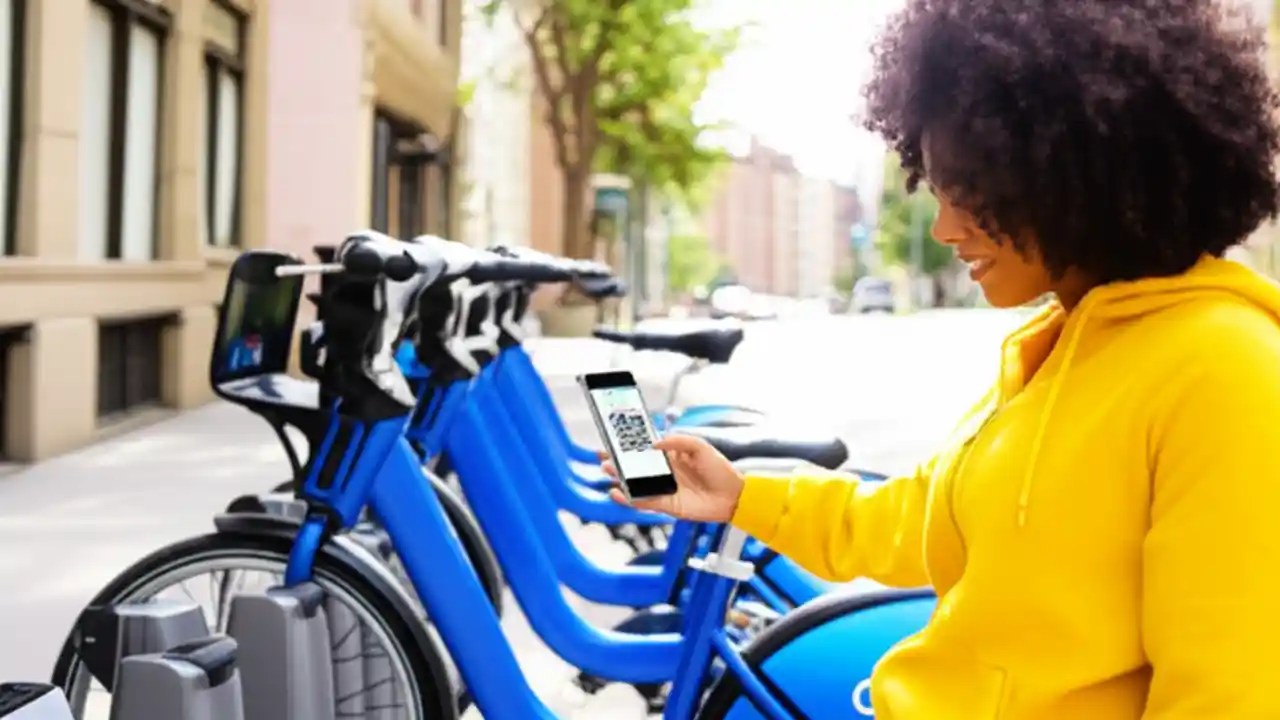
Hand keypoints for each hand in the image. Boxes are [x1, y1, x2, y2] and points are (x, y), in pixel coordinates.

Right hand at [601, 434, 744, 522]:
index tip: (615, 439)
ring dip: (620, 478)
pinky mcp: (667, 505)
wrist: (734, 496)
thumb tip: (654, 442)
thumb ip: (677, 441)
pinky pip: (644, 502)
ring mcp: (665, 489)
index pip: (646, 449)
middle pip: (636, 467)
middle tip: (603, 455)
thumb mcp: (700, 446)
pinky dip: (629, 499)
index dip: (631, 445)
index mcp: (672, 456)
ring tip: (607, 470)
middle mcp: (665, 472)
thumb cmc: (721, 470)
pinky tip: (617, 492)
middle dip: (619, 461)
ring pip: (636, 484)